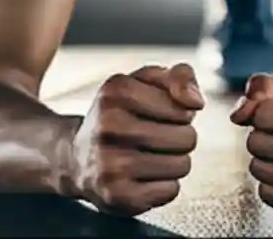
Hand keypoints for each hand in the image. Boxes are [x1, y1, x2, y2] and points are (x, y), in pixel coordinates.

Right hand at [69, 64, 203, 215]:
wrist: (77, 158)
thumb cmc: (121, 115)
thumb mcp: (147, 82)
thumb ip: (180, 76)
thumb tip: (196, 102)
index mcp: (116, 92)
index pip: (184, 109)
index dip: (179, 113)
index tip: (157, 114)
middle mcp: (109, 126)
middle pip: (187, 138)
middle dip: (179, 138)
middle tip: (153, 138)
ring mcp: (111, 164)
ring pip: (182, 165)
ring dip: (173, 162)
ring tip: (147, 156)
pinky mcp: (117, 197)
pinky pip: (170, 190)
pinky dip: (163, 185)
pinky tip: (141, 176)